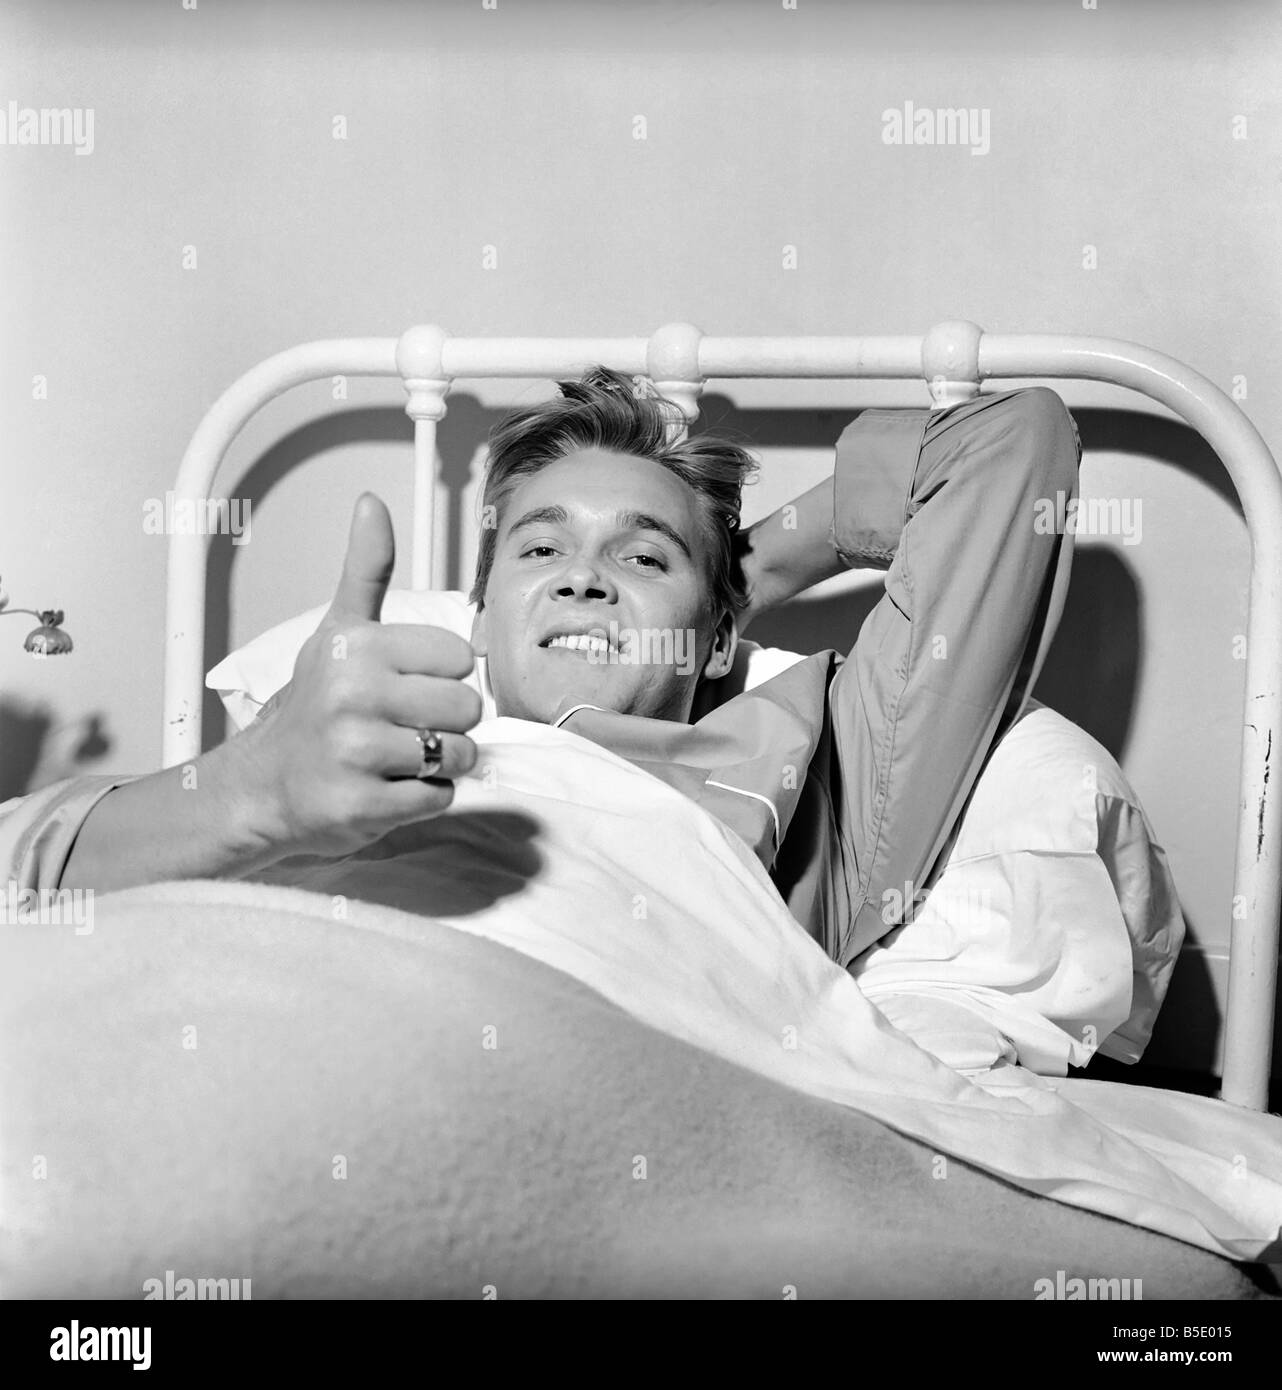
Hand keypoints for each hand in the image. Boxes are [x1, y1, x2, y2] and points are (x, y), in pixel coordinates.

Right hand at [243, 493, 481, 858]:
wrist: (261, 784)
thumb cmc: (312, 706)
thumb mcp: (337, 631)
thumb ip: (366, 571)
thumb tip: (371, 504)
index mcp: (356, 648)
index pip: (459, 657)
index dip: (440, 676)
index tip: (404, 685)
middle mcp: (352, 697)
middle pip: (467, 708)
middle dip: (446, 722)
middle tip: (402, 726)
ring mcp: (355, 754)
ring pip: (460, 754)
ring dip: (440, 762)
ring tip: (397, 757)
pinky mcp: (362, 806)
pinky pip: (440, 796)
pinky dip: (424, 796)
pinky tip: (386, 786)